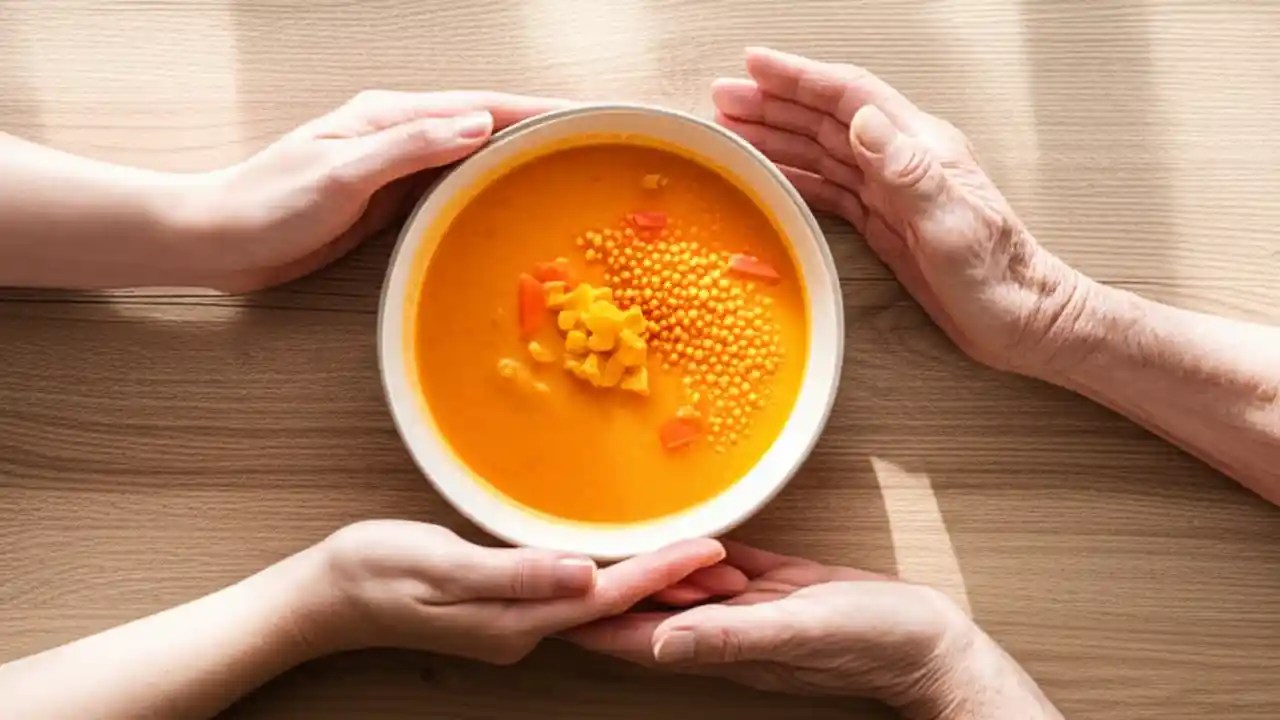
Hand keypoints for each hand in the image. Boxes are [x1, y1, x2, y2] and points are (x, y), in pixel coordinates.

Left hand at [184, 91, 568, 291]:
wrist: (221, 238)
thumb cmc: (272, 203)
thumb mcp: (344, 173)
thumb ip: (409, 147)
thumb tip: (477, 124)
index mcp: (391, 116)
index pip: (480, 105)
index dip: (535, 109)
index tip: (583, 117)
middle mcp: (399, 135)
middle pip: (484, 126)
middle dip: (536, 131)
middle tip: (589, 150)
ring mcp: (396, 168)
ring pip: (470, 158)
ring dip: (514, 163)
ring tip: (562, 177)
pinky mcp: (389, 201)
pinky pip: (450, 190)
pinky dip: (484, 193)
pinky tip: (505, 209)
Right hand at [290, 520, 725, 664]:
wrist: (324, 599)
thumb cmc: (375, 571)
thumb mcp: (441, 566)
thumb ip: (514, 573)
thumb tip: (584, 576)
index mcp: (517, 620)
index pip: (608, 596)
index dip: (663, 572)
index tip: (713, 550)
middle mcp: (525, 630)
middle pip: (615, 608)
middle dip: (674, 587)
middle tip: (729, 563)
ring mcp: (514, 624)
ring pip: (599, 605)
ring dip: (649, 586)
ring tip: (698, 566)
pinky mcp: (503, 610)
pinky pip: (573, 598)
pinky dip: (612, 582)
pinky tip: (626, 566)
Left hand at [566, 542, 1060, 719]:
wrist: (928, 642)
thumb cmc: (869, 642)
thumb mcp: (798, 631)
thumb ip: (731, 635)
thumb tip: (661, 642)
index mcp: (717, 647)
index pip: (629, 637)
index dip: (583, 619)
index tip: (537, 598)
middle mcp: (720, 631)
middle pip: (642, 611)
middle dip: (599, 589)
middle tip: (549, 555)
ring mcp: (746, 610)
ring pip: (676, 587)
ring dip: (641, 567)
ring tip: (593, 539)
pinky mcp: (772, 587)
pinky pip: (719, 568)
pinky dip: (690, 553)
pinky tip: (671, 534)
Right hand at [711, 48, 1091, 374]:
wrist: (1024, 321)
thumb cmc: (998, 279)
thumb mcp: (952, 224)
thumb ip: (908, 170)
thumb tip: (861, 120)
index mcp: (919, 148)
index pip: (850, 95)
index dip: (800, 77)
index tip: (754, 65)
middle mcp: (903, 160)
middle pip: (828, 117)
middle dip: (775, 102)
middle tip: (723, 97)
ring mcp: (894, 190)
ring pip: (824, 150)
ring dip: (778, 136)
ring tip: (733, 129)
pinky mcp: (888, 222)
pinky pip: (832, 188)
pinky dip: (796, 177)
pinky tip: (771, 176)